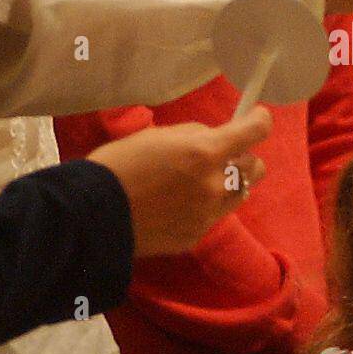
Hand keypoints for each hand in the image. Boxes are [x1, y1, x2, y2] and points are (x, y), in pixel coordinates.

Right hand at [88, 108, 271, 256]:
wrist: (93, 215)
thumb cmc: (119, 166)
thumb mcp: (157, 136)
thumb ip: (194, 136)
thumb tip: (215, 137)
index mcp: (204, 152)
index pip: (254, 132)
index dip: (259, 121)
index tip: (257, 118)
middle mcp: (214, 185)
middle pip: (255, 166)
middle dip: (242, 155)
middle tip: (221, 153)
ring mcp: (208, 214)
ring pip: (241, 192)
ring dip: (230, 181)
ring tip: (202, 179)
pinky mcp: (196, 235)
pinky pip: (215, 215)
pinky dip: (206, 205)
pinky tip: (180, 203)